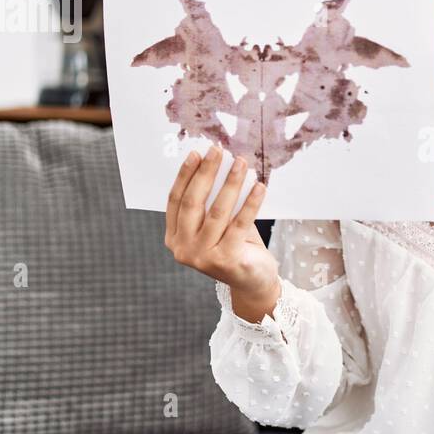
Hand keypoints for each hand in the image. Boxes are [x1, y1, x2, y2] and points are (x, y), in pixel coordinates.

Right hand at [164, 142, 277, 306]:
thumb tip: (218, 165)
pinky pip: (239, 224)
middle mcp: (183, 249)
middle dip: (206, 173)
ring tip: (241, 163)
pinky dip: (250, 203)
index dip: (186, 175)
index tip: (197, 153)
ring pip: (217, 211)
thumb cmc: (234, 247)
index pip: (176, 200)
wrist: (252, 281)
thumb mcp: (216, 226)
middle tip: (218, 151)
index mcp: (174, 238)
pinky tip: (259, 187)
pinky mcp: (226, 260)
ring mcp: (202, 257)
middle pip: (193, 203)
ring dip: (230, 183)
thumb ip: (211, 203)